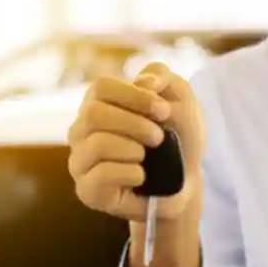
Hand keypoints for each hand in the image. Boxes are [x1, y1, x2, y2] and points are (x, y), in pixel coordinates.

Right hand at [67, 62, 204, 223]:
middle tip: (159, 137)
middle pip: (93, 114)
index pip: (101, 87)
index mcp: (98, 103)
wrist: (187, 181)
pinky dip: (132, 173)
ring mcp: (80, 161)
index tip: (163, 111)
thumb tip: (143, 81)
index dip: (135, 96)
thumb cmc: (178, 137)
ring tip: (149, 157)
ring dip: (134, 149)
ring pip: (97, 145)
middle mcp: (82, 130)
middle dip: (135, 124)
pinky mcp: (87, 190)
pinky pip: (101, 176)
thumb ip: (161, 75)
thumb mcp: (180, 98)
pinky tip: (142, 176)